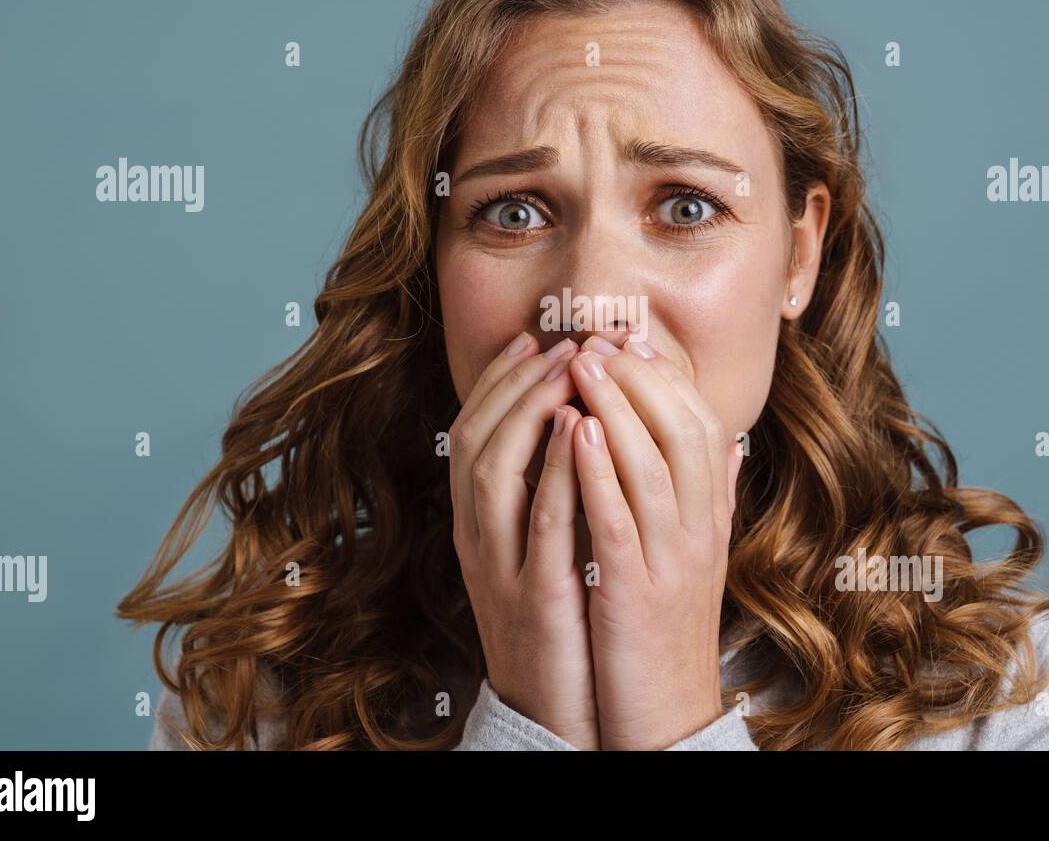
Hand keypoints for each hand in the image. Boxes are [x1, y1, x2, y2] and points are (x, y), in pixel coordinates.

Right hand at [449, 331, 600, 748]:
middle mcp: (476, 538)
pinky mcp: (534, 595)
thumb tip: (575, 423)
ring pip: (492, 470)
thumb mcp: (542, 548)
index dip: (498, 382)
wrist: (551, 707)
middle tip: (557, 342)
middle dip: (514, 382)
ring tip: (567, 369)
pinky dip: (552, 469)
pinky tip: (576, 430)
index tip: (532, 340)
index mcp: (478, 524)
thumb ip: (548, 490)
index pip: (471, 433)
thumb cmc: (558, 619)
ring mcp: (499, 566)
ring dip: (528, 411)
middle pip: (474, 439)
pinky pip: (538, 522)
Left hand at [566, 334, 743, 749]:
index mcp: (712, 515)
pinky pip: (618, 518)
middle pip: (681, 430)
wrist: (667, 706)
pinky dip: (598, 469)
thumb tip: (730, 441)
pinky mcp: (636, 590)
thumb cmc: (671, 620)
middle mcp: (702, 528)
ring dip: (617, 407)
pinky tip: (576, 432)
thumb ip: (710, 494)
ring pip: (652, 464)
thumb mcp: (697, 550)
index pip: (703, 424)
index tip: (634, 340)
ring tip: (583, 363)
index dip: (669, 377)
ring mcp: (672, 558)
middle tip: (600, 338)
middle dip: (639, 377)